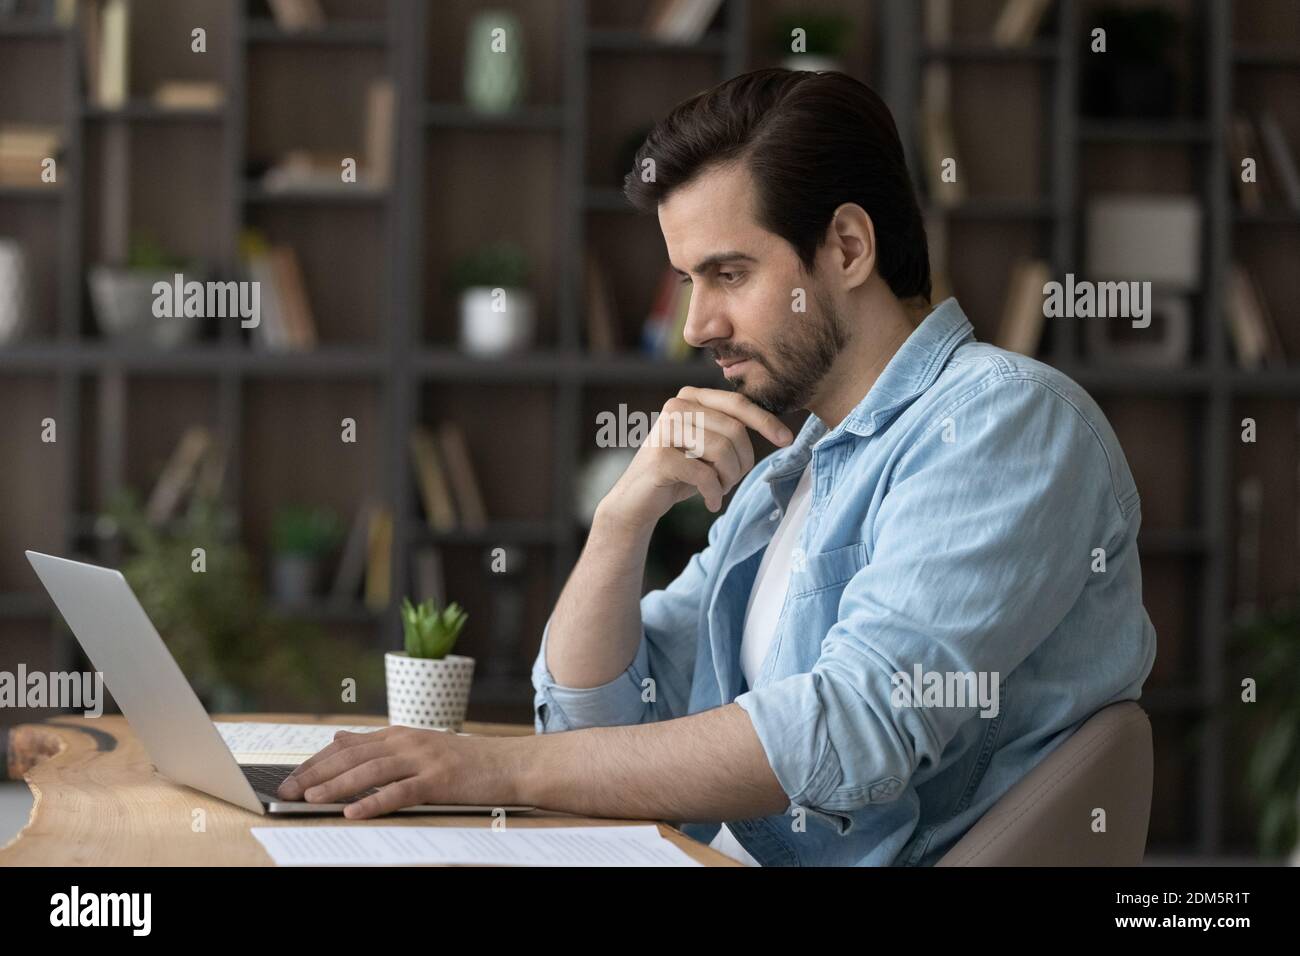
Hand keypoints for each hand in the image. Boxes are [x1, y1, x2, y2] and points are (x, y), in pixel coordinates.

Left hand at [274, 725, 520, 818]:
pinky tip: (355, 812)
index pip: (346, 746)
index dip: (315, 762)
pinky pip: (401, 792)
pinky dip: (375, 802)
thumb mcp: (417, 745)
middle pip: (352, 756)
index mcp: (399, 735)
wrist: (507, 764)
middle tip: (287, 790)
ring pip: (371, 771)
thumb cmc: (464, 761)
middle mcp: (407, 742)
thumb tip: (339, 739)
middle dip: (316, 773)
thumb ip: (378, 744)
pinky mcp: (439, 780)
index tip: (289, 778)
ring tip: (311, 798)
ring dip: (338, 785)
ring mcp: (423, 759)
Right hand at [600, 386, 792, 528]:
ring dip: (728, 479)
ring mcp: (665, 429)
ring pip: (722, 451)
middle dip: (741, 462)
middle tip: (731, 481)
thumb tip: (777, 428)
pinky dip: (714, 493)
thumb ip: (730, 430)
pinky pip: (706, 475)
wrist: (638, 500)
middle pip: (734, 430)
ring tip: (718, 490)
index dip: (765, 421)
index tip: (786, 440)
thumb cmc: (680, 473)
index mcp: (691, 397)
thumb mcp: (708, 446)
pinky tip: (710, 502)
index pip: (738, 404)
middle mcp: (676, 406)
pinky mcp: (660, 457)